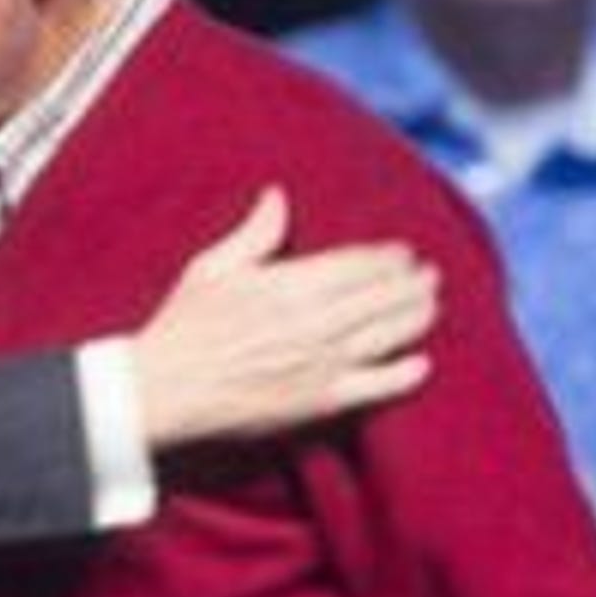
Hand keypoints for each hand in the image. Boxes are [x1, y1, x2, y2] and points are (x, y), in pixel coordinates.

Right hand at [128, 188, 435, 448]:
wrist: (164, 389)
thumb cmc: (183, 326)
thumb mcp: (212, 268)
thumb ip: (254, 233)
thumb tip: (278, 195)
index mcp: (290, 284)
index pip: (359, 264)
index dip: (389, 257)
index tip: (404, 253)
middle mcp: (314, 322)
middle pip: (384, 296)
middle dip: (414, 283)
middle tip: (430, 277)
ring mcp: (322, 363)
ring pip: (390, 334)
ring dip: (417, 317)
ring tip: (431, 307)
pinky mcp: (321, 401)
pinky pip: (377, 385)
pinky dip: (404, 374)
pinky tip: (421, 365)